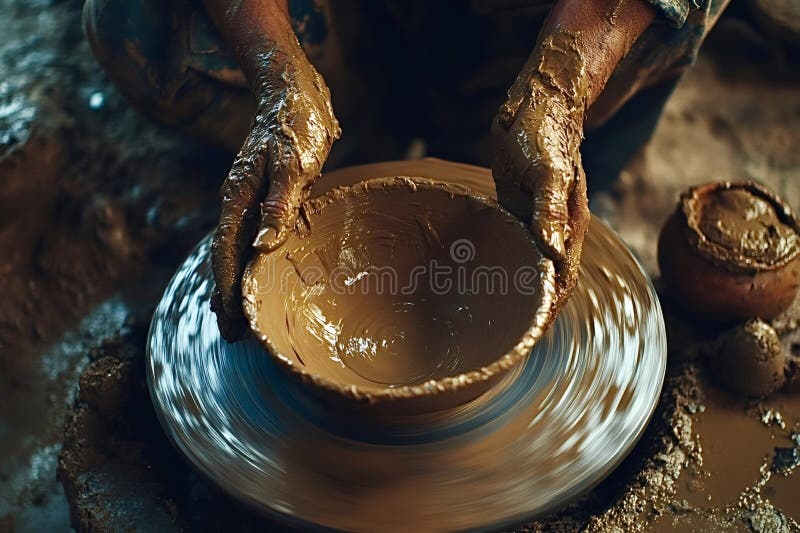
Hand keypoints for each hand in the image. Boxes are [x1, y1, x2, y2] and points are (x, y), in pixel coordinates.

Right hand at [211, 31, 339, 339]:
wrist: (295, 95)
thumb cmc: (297, 127)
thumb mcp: (294, 165)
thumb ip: (279, 204)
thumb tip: (262, 247)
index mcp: (237, 198)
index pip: (225, 254)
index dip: (226, 291)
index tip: (230, 324)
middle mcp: (238, 203)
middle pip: (225, 259)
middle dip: (227, 297)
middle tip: (233, 335)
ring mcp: (250, 201)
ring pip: (238, 251)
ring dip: (239, 284)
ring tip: (242, 316)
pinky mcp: (266, 198)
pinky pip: (254, 239)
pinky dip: (253, 264)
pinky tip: (262, 278)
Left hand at [492, 29, 590, 311]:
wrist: (534, 104)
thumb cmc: (544, 134)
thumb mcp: (548, 172)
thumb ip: (550, 212)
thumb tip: (555, 256)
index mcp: (569, 228)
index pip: (562, 283)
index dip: (546, 311)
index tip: (524, 337)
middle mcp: (554, 231)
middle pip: (544, 283)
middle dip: (527, 310)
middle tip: (496, 336)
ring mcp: (534, 223)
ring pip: (526, 268)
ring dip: (512, 291)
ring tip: (485, 317)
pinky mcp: (515, 211)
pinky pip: (510, 246)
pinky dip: (500, 265)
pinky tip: (478, 278)